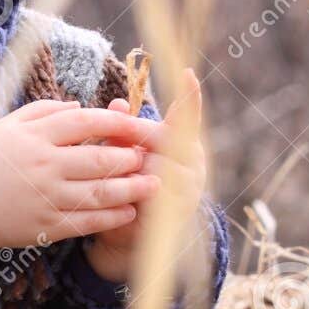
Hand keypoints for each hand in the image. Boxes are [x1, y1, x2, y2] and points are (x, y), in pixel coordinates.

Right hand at [0, 96, 166, 263]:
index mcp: (35, 136)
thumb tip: (82, 106)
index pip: (86, 122)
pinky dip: (112, 218)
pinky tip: (129, 212)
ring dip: (131, 188)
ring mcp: (45, 198)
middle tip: (150, 157)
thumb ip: (44, 111)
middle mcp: (43, 166)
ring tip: (153, 185)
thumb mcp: (8, 125)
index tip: (139, 126)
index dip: (118, 122)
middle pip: (99, 158)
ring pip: (99, 192)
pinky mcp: (45, 226)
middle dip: (131, 157)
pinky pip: (87, 222)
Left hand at [84, 68, 206, 280]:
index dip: (189, 97)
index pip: (188, 117)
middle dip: (135, 139)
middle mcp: (193, 163)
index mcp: (185, 143)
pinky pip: (151, 195)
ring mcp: (189, 188)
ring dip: (132, 169)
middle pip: (162, 139)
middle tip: (116, 144)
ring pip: (155, 167)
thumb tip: (116, 103)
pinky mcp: (177, 213)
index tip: (188, 74)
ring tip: (116, 176)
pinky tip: (123, 196)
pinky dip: (132, 193)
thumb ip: (124, 130)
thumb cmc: (131, 183)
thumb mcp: (127, 152)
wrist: (134, 234)